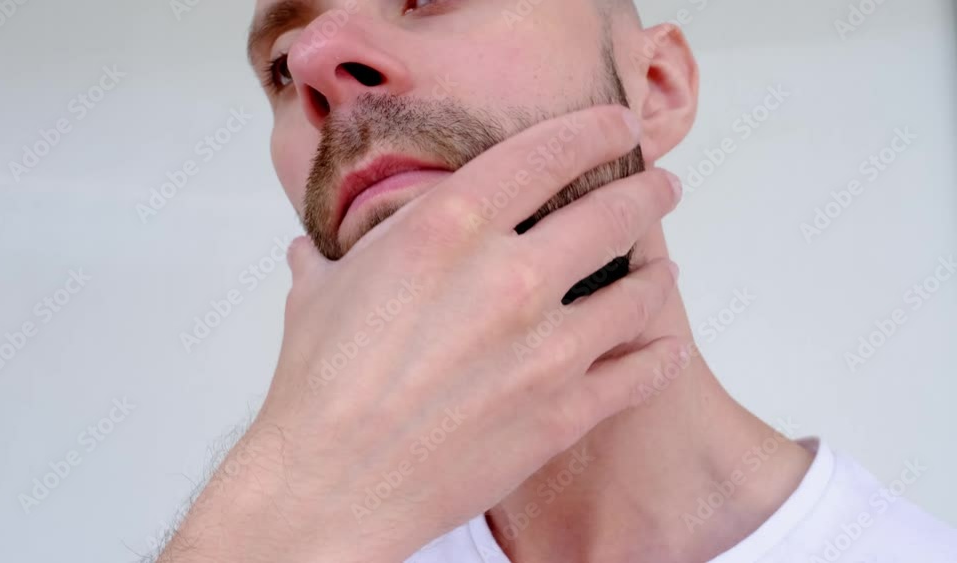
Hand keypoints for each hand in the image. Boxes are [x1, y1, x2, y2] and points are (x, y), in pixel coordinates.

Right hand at [161, 105, 682, 562]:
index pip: (547, 153)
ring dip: (659, 273)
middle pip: (612, 213)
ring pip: (639, 293)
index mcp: (449, 229)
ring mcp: (544, 348)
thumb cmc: (320, 387)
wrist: (332, 484)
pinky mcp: (561, 411)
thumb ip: (337, 258)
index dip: (595, 130)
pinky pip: (637, 375)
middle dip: (647, 191)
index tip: (619, 125)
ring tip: (665, 266)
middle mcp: (509, 278)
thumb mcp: (322, 293)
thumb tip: (314, 252)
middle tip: (662, 186)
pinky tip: (668, 347)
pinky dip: (660, 356)